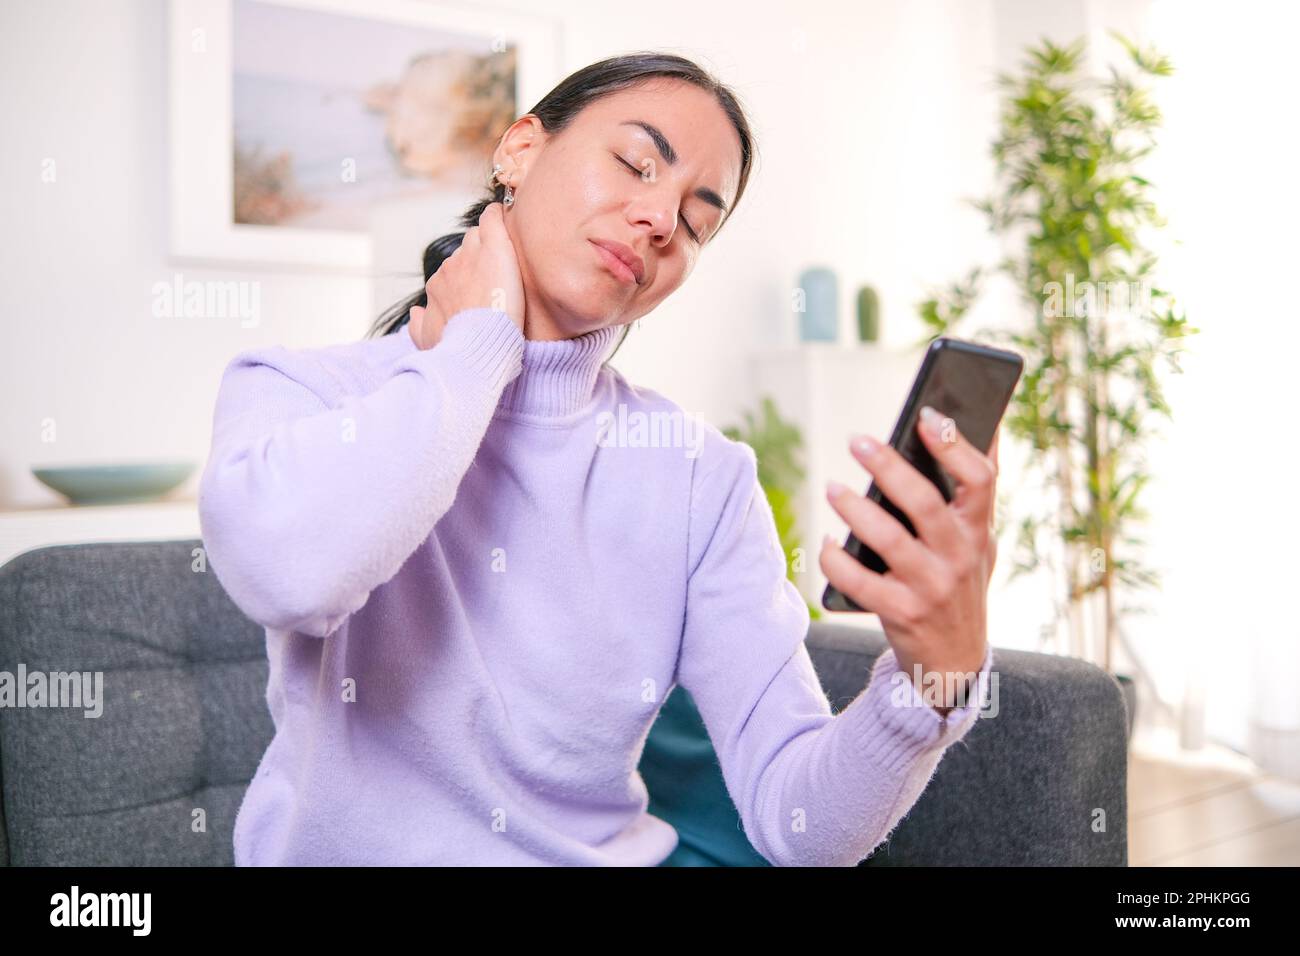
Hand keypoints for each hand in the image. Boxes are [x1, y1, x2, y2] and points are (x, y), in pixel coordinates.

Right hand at [408, 202, 525, 349]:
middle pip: (466, 251)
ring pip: (480, 237)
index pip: (453, 270)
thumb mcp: (428, 341)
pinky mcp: (493, 249)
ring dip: (491, 243)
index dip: (469, 276)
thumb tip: (415, 313)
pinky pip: (493, 219)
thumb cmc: (456, 347)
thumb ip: (418, 326)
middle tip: (499, 276)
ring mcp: (470, 255)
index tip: (482, 287)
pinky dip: (498, 216)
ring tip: (508, 258)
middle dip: (480, 260)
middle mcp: (449, 267)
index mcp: (437, 286)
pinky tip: (505, 216)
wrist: (476, 346)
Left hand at [820, 408, 999, 713]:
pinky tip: (824, 544)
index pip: (980, 480)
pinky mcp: (901, 614)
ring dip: (855, 510)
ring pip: (888, 540)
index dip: (955, 446)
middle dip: (889, 467)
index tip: (926, 414)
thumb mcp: (980, 541)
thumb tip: (985, 423)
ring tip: (832, 488)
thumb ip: (976, 492)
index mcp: (979, 532)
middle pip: (925, 503)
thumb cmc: (960, 582)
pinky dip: (835, 561)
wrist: (954, 660)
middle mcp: (959, 557)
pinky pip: (859, 583)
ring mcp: (931, 587)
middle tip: (856, 440)